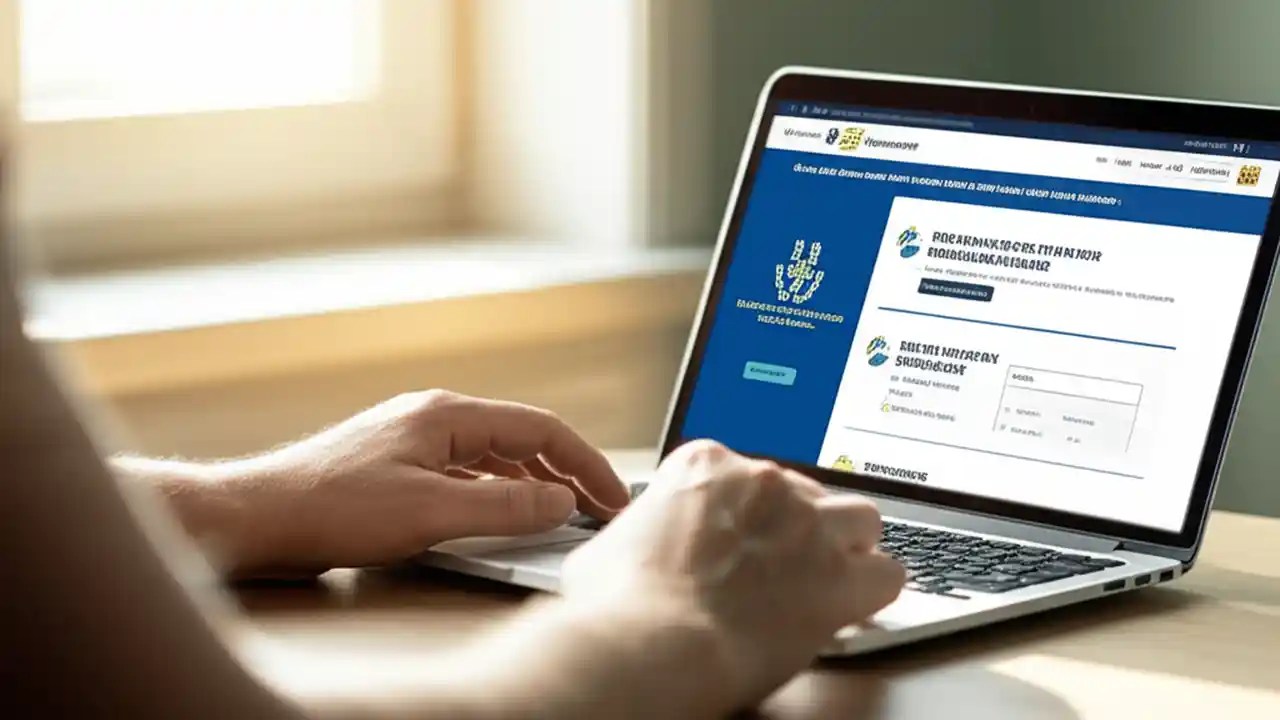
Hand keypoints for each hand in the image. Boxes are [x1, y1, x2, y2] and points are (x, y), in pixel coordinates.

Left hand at [173, 390, 629, 575]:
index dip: (585, 463)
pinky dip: (500, 493)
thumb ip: (504, 508)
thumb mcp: (430, 513)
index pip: (540, 428)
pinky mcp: (399, 466)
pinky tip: (507, 516)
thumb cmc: (333, 507)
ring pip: (496, 457)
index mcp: (448, 415)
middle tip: (602, 509)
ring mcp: (415, 440)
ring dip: (535, 484)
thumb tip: (560, 500)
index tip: (613, 497)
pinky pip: (468, 472)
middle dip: (568, 472)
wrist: (259, 514)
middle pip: (522, 439)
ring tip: (567, 514)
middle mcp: (435, 418)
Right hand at [561, 440, 903, 709]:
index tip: (746, 540)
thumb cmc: (618, 605)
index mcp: (707, 464)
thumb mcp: (609, 544)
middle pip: (807, 493)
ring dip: (847, 548)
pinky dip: (872, 593)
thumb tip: (633, 545)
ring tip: (826, 580)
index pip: (752, 476)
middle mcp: (764, 482)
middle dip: (799, 529)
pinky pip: (887, 574)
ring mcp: (807, 525)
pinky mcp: (839, 576)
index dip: (753, 515)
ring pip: (859, 520)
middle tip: (781, 567)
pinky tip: (851, 609)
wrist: (649, 644)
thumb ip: (641, 532)